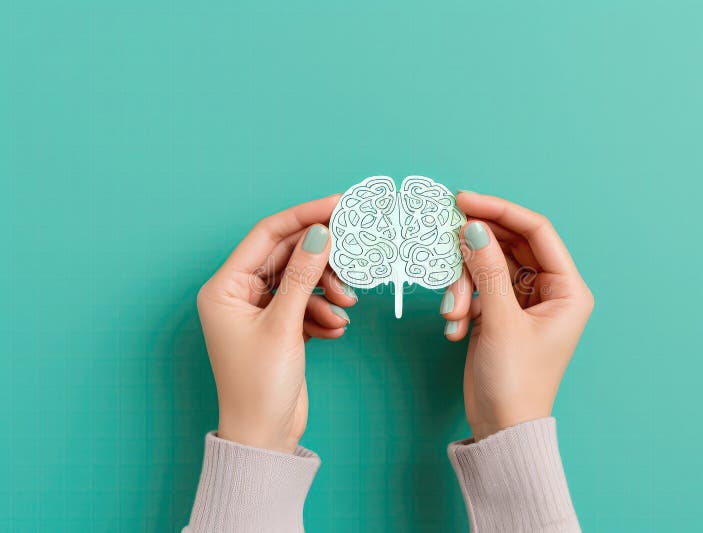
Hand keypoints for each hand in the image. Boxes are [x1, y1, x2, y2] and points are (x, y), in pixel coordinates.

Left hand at [196, 195, 356, 452]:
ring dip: (327, 291)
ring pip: (301, 280)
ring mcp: (260, 310)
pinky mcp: (279, 327)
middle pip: (287, 255)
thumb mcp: (284, 325)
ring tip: (345, 308)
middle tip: (354, 255)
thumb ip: (304, 275)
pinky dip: (323, 312)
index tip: (338, 204)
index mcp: (225, 287)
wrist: (264, 436)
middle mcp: (239, 293)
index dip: (304, 215)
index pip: (267, 234)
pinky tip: (333, 330)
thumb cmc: (259, 386)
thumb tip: (319, 233)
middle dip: (322, 260)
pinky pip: (306, 303)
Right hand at [441, 192, 593, 441]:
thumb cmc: (516, 382)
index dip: (500, 210)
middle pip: (508, 246)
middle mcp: (548, 290)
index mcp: (567, 289)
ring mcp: (522, 302)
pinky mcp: (500, 314)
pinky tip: (456, 328)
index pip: (537, 231)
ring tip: (453, 314)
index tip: (465, 200)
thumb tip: (472, 227)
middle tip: (446, 241)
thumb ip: (487, 270)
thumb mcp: (501, 321)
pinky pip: (477, 289)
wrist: (501, 429)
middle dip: (475, 252)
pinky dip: (462, 302)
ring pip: (487, 267)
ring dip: (464, 286)